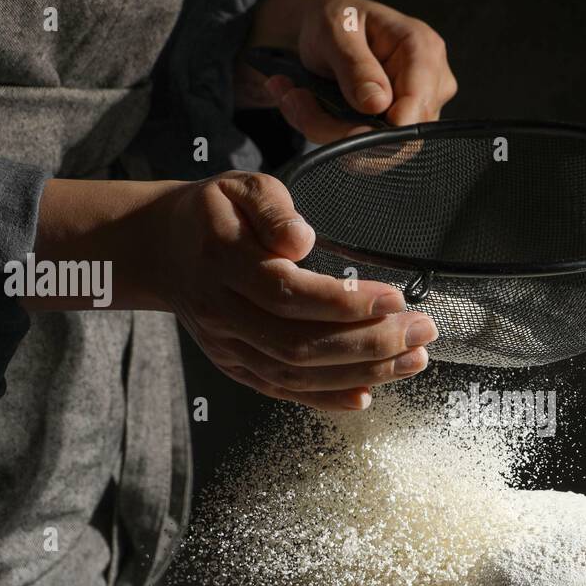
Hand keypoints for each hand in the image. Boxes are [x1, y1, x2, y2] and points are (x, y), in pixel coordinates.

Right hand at [32, 173, 436, 410]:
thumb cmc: (214, 214)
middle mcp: (223, 313)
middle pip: (299, 343)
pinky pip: (284, 392)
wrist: (162, 250)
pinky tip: (369, 393)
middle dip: (369, 343)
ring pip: (296, 374)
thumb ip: (272, 207)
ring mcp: (228, 347)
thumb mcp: (239, 186)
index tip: (396, 298)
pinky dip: (328, 399)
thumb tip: (302, 238)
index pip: (287, 292)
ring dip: (361, 372)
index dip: (344, 303)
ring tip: (413, 359)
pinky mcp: (237, 368)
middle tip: (423, 330)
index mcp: (223, 261)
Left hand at [237, 0, 457, 141]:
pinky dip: (329, 136)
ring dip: (328, 132)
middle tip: (295, 100)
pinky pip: (366, 152)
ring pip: (379, 150)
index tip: (348, 129)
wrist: (329, 30)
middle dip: (341, 129)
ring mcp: (416, 110)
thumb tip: (378, 104)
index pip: (420, 102)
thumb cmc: (337, 21)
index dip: (389, 126)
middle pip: (400, 135)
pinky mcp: (397, 129)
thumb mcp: (335, 31)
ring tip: (295, 98)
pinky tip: (308, 109)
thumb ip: (355, 65)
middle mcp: (429, 83)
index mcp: (422, 49)